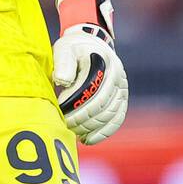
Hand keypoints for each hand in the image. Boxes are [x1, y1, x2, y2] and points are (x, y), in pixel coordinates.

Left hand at [53, 0, 127, 145]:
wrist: (91, 44)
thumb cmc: (73, 49)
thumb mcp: (64, 49)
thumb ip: (63, 63)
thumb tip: (63, 82)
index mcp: (102, 62)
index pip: (90, 89)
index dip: (75, 103)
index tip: (60, 109)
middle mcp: (117, 75)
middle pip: (100, 105)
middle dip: (81, 119)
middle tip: (65, 125)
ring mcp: (121, 88)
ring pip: (109, 115)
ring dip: (91, 127)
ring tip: (74, 133)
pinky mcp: (122, 98)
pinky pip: (117, 119)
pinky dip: (104, 132)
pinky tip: (88, 139)